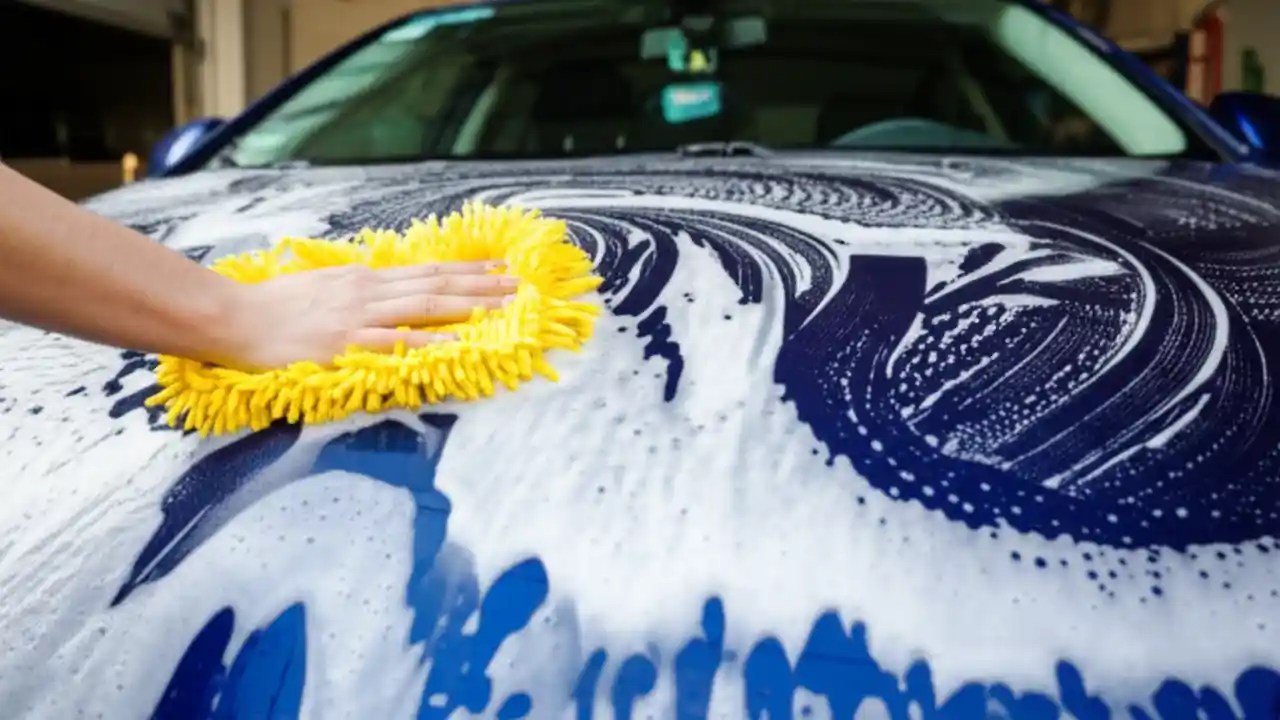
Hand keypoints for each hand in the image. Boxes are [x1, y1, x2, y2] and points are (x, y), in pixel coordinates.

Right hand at [209, 260, 516, 369]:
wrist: (232, 318)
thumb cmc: (270, 307)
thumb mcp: (320, 286)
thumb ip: (354, 288)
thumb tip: (382, 287)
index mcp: (363, 279)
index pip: (425, 272)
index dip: (465, 271)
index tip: (498, 270)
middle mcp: (368, 291)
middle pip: (436, 285)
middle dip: (482, 286)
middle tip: (520, 285)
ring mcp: (358, 317)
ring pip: (425, 306)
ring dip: (470, 305)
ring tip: (505, 306)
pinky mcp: (345, 345)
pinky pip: (394, 343)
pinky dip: (428, 343)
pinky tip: (456, 343)